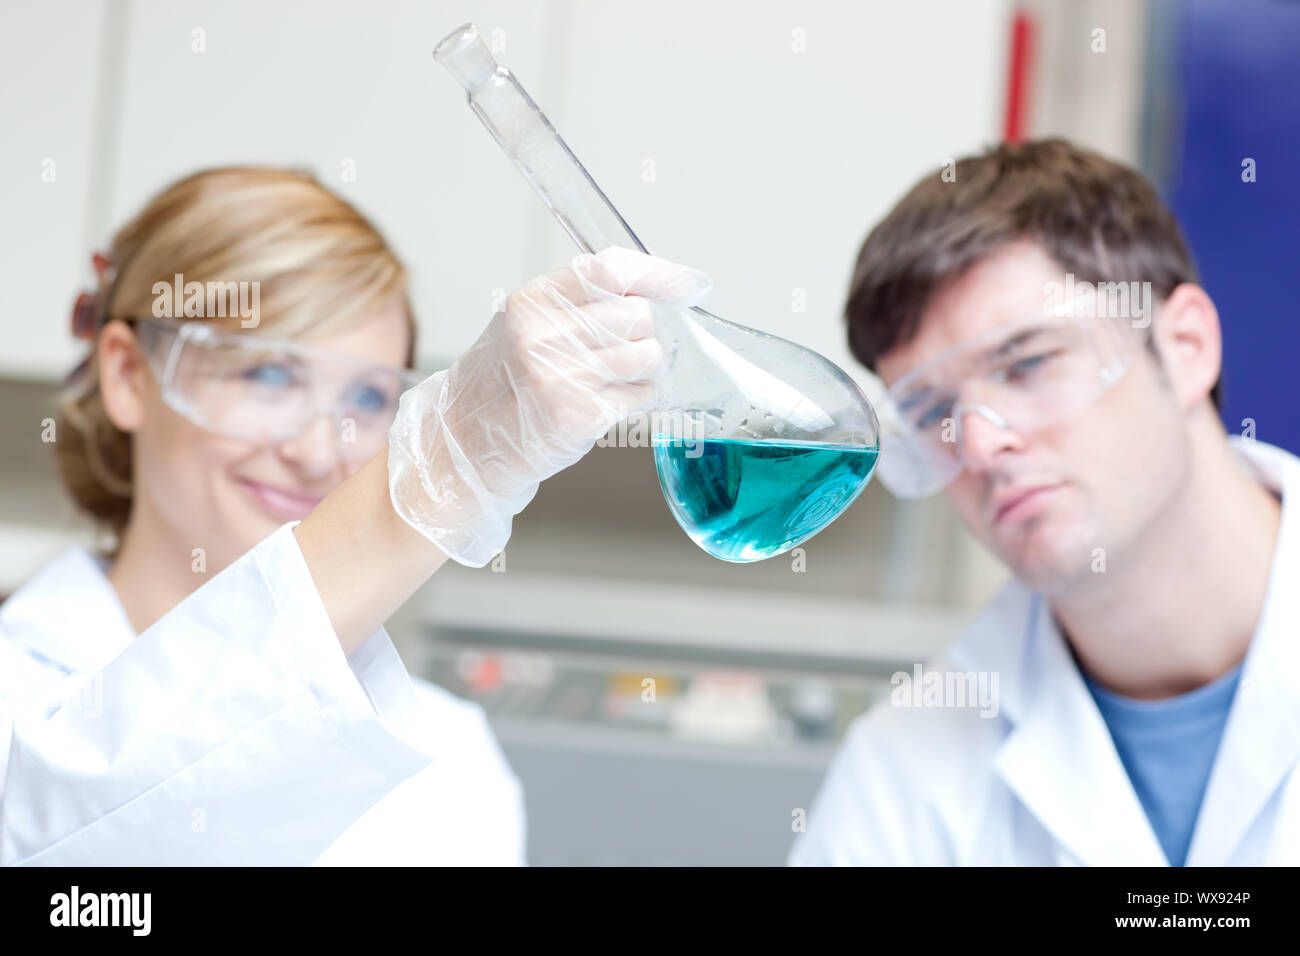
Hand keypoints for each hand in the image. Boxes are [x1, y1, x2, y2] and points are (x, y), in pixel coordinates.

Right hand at [387, 247, 711, 565]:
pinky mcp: (581, 415)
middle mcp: (545, 335)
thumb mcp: (524, 327)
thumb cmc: (500, 385)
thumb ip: (577, 303)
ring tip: (608, 381)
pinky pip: (640, 397)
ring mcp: (564, 376)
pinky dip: (632, 401)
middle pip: (638, 315)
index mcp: (533, 302)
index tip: (690, 286)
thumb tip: (652, 289)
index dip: (659, 274)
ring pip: (648, 356)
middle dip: (639, 336)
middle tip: (614, 355)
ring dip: (641, 371)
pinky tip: (602, 406)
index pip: (610, 270)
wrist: (463, 446)